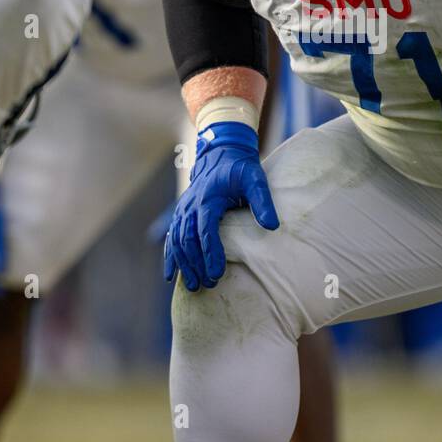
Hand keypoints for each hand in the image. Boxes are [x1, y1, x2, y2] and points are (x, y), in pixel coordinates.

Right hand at [164, 121, 277, 291]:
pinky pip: (172, 239)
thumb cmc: (241, 169)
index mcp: (208, 199)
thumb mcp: (255, 179)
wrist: (221, 154)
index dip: (210, 253)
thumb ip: (263, 201)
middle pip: (189, 240)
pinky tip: (171, 276)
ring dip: (184, 265)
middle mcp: (191, 205)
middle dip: (197, 264)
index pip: (206, 230)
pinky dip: (170, 257)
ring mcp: (183, 211)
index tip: (217, 273)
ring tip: (194, 286)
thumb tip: (272, 226)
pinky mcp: (181, 215)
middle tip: (209, 284)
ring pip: (178, 242)